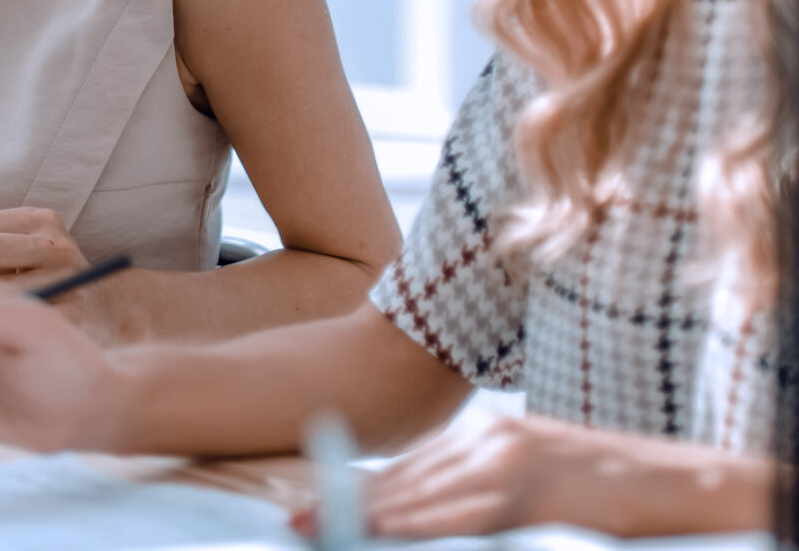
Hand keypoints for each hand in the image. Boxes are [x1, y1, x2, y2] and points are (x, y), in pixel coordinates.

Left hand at [293, 413, 768, 538]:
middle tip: (297, 525)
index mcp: (479, 437)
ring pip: (422, 494)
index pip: (402, 470)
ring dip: (372, 517)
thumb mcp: (522, 478)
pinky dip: (419, 522)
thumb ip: (470, 491)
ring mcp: (505, 458)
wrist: (671, 483)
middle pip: (400, 479)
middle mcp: (485, 439)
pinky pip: (461, 511)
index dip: (350, 491)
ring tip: (327, 532)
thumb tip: (409, 516)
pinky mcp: (526, 482)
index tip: (306, 510)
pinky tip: (385, 529)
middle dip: (346, 506)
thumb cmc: (596, 489)